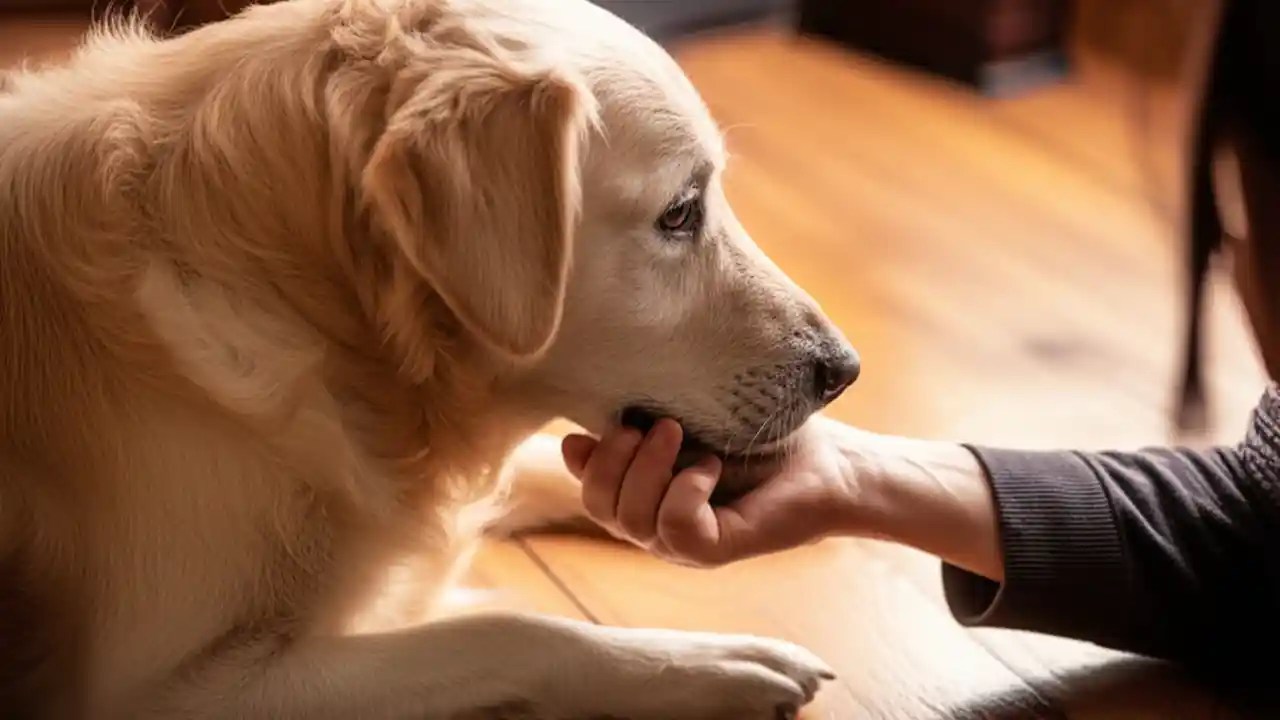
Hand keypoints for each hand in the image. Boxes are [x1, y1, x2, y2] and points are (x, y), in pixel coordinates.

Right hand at [561, 417, 856, 567]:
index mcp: (647, 499)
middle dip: (614, 458)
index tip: (611, 424)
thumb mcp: (686, 426)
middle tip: (653, 424)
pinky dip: (685, 490)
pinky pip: (677, 529)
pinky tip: (709, 467)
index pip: (592, 493)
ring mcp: (686, 545)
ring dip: (649, 467)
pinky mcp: (717, 551)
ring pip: (633, 520)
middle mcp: (659, 528)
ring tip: (678, 434)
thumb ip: (636, 435)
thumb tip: (572, 443)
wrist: (829, 462)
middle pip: (600, 507)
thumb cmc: (764, 439)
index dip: (587, 463)